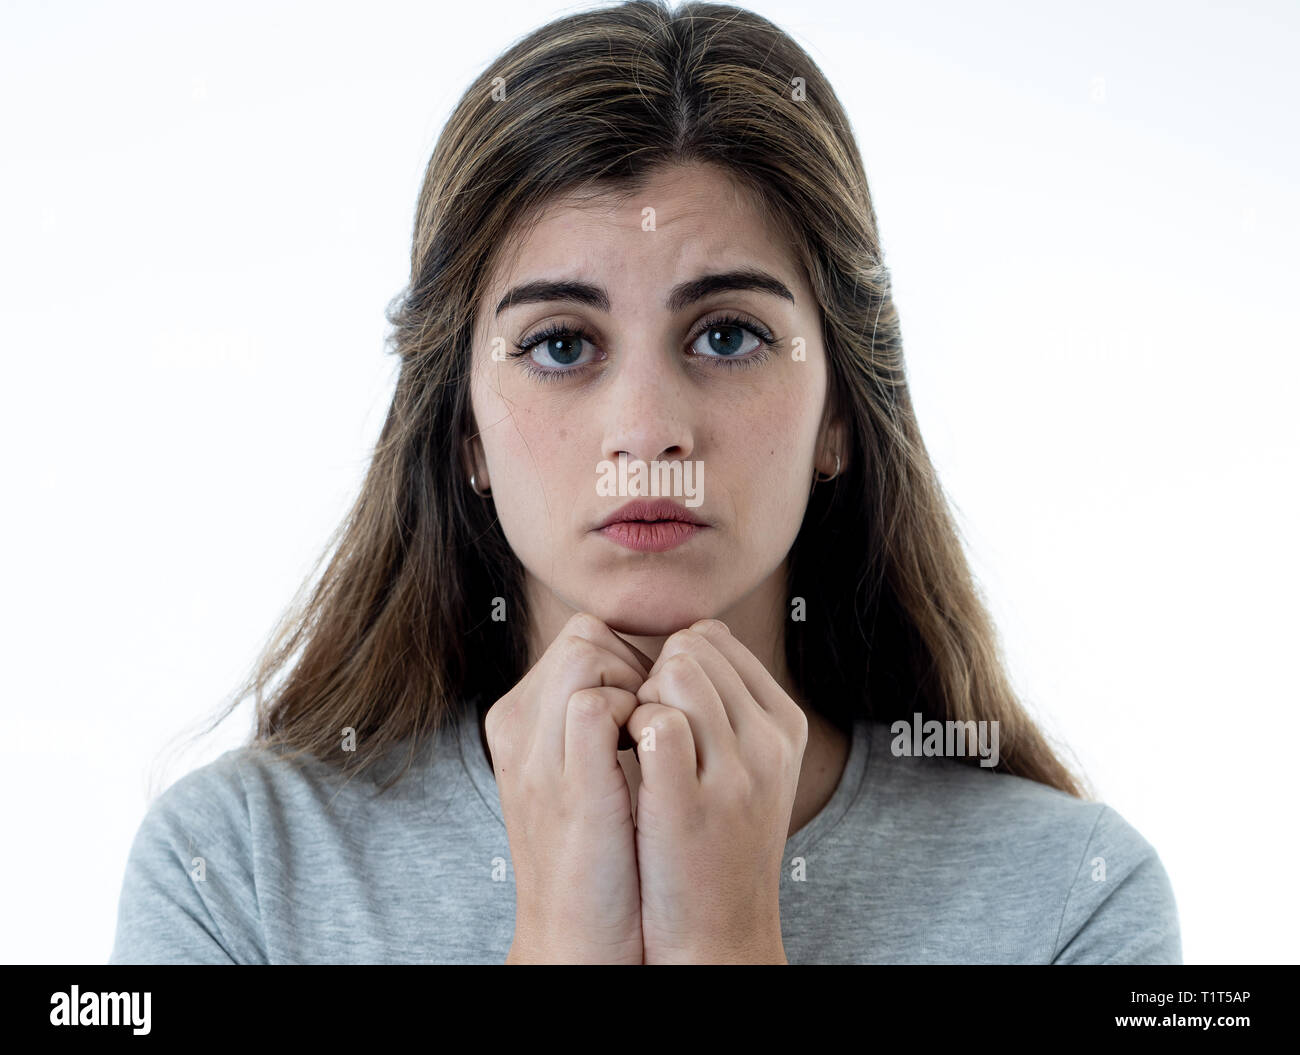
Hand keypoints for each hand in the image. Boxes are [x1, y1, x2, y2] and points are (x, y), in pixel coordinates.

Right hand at [488, 611, 651, 963]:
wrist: (577, 938)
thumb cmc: (600, 858)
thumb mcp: (586, 774)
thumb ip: (600, 721)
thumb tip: (651, 672)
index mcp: (520, 720)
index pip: (579, 637)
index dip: (627, 657)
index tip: (655, 703)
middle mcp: (517, 726)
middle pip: (582, 634)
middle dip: (634, 662)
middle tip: (659, 715)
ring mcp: (535, 750)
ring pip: (586, 651)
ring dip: (638, 682)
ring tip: (655, 733)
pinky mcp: (564, 778)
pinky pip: (594, 700)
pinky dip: (636, 712)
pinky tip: (654, 752)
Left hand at [625, 619, 806, 962]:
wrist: (714, 935)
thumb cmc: (714, 844)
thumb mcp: (747, 767)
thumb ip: (728, 704)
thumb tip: (690, 637)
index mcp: (784, 724)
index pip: (716, 638)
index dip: (671, 661)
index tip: (662, 704)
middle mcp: (771, 741)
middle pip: (692, 647)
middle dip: (654, 675)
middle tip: (645, 727)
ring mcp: (736, 771)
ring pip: (676, 671)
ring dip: (640, 698)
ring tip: (636, 745)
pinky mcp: (690, 800)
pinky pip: (655, 719)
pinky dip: (629, 729)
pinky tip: (625, 762)